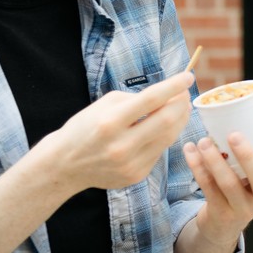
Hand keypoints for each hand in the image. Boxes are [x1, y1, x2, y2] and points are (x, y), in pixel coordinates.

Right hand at [45, 71, 195, 191]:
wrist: (65, 165)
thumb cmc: (85, 127)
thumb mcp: (105, 104)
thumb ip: (136, 99)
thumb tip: (169, 96)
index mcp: (111, 122)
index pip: (151, 99)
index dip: (173, 86)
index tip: (187, 76)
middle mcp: (121, 145)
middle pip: (167, 120)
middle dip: (181, 103)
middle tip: (185, 93)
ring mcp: (130, 164)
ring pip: (169, 137)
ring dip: (180, 119)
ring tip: (181, 107)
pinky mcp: (136, 175)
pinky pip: (159, 151)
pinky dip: (165, 136)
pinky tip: (163, 127)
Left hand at [182, 117, 252, 236]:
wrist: (222, 225)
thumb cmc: (240, 185)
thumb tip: (236, 106)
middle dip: (247, 155)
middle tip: (233, 134)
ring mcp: (244, 208)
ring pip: (229, 184)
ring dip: (214, 160)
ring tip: (203, 141)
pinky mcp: (221, 214)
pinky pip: (208, 189)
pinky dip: (197, 167)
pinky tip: (190, 151)